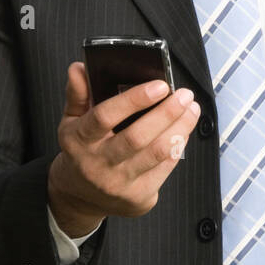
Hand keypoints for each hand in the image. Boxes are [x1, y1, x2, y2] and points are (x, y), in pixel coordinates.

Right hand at [48, 61, 200, 237]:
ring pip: (157, 153)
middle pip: (137, 137)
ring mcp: (118, 184)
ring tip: (192, 109)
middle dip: (167, 113)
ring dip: (180, 128)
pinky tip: (184, 130)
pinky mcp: (137, 197)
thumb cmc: (82, 150)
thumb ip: (78, 94)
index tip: (160, 85)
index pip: (104, 117)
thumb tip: (79, 67)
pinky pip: (165, 169)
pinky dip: (178, 146)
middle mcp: (97, 164)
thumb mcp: (72, 122)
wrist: (80, 197)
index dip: (134, 100)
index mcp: (78, 139)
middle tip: (185, 94)